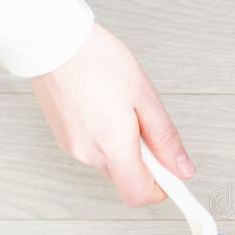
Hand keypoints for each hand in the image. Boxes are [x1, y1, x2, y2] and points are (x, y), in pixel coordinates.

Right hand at [32, 22, 194, 205]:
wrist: (52, 40)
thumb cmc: (96, 61)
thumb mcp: (146, 98)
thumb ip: (166, 139)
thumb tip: (182, 169)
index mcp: (111, 146)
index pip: (139, 194)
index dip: (163, 189)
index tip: (176, 177)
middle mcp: (88, 153)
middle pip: (127, 179)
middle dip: (147, 162)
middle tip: (150, 127)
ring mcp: (72, 147)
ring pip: (112, 163)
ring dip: (127, 147)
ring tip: (126, 110)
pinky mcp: (63, 137)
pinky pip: (95, 149)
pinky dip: (109, 138)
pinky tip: (109, 108)